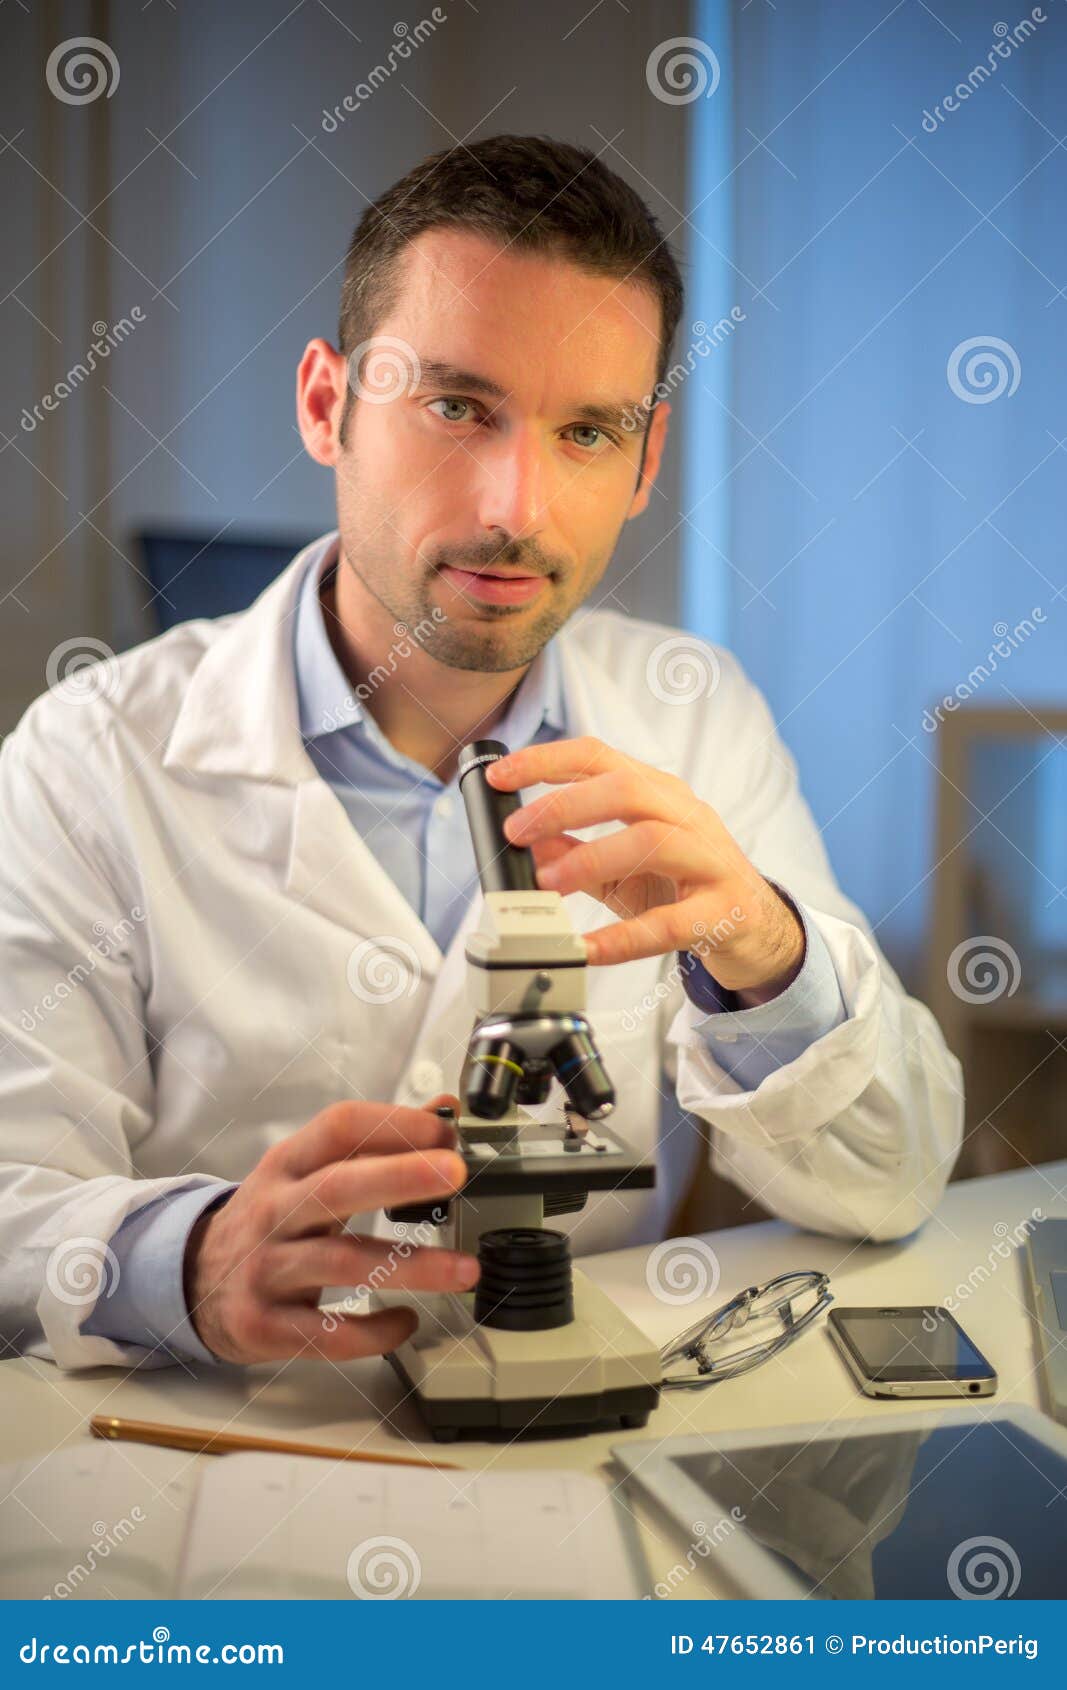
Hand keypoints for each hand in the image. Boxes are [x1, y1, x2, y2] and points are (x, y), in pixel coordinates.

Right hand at [183, 1095, 477, 1363]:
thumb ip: (375, 1144)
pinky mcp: (266, 1326)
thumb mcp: (309, 1172)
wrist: (193, 1281)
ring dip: (410, 1267)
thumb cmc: (270, 1221)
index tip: (444, 1130)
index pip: (337, 1129)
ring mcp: (266, 1270)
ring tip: (465, 1270)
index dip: (392, 1125)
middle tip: (455, 1171)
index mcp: (287, 1165)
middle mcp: (274, 1212)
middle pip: (335, 1189)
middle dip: (399, 1177)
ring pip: (341, 1264)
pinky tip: (408, 1321)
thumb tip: (445, 1113)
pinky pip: (328, 1334)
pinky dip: (374, 1332)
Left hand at [487, 738, 804, 1000]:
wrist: (756, 925)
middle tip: (515, 831)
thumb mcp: (623, 862)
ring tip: (547, 883)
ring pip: (652, 841)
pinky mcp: (722, 911)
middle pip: (624, 788)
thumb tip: (524, 840)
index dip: (545, 760)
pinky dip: (622, 938)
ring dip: (590, 858)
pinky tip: (587, 948)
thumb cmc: (685, 884)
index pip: (598, 756)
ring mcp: (708, 861)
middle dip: (563, 804)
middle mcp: (685, 816)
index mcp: (657, 793)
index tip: (500, 776)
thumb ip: (575, 848)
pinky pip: (669, 923)